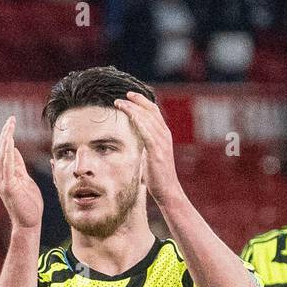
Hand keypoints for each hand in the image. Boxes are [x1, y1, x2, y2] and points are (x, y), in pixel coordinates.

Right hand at [0, 116, 43, 230]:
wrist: (29, 223)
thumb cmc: (29, 205)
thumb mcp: (25, 180)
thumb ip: (19, 166)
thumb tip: (15, 150)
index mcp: (5, 174)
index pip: (4, 150)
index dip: (7, 136)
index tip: (12, 122)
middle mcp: (0, 176)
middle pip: (1, 149)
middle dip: (6, 133)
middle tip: (11, 118)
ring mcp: (2, 181)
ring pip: (2, 154)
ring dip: (6, 138)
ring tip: (10, 124)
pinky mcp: (8, 186)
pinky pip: (6, 165)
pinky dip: (8, 151)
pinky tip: (10, 140)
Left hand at [114, 91, 181, 208]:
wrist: (167, 190)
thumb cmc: (157, 176)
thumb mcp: (150, 155)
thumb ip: (146, 144)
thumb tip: (136, 139)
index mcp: (163, 135)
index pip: (153, 112)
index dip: (142, 102)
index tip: (129, 96)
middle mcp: (164, 135)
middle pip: (150, 111)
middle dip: (136, 101)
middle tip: (122, 96)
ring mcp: (161, 143)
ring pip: (147, 119)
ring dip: (133, 109)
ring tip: (119, 103)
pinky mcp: (157, 151)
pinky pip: (147, 132)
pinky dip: (139, 122)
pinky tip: (130, 115)